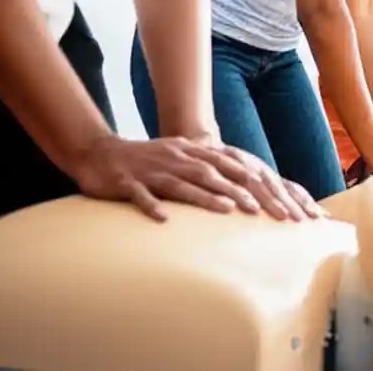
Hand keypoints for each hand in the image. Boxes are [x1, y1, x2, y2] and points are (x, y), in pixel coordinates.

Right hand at [69, 135, 323, 222]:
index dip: (252, 183)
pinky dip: (152, 206)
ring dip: (204, 196)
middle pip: (212, 174)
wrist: (100, 154)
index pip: (229, 166)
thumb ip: (210, 169)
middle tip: (260, 211)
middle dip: (237, 191)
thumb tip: (245, 184)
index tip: (272, 202)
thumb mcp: (181, 158)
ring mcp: (151, 170)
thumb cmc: (146, 161)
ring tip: (226, 211)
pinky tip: (163, 219)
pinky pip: (140, 195)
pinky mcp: (127, 183)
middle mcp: (176, 158)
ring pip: (181, 182)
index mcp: (191, 152)